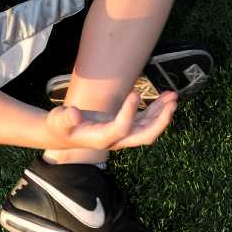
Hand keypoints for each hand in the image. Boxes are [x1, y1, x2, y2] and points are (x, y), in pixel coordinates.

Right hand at [44, 91, 177, 150]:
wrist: (63, 134)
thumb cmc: (60, 126)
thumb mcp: (59, 120)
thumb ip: (66, 118)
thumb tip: (75, 114)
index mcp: (101, 138)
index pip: (121, 129)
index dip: (129, 113)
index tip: (135, 92)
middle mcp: (116, 139)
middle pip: (144, 135)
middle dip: (160, 120)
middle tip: (171, 102)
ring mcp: (123, 134)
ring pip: (148, 127)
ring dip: (162, 113)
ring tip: (173, 96)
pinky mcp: (125, 126)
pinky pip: (145, 120)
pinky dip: (156, 110)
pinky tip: (165, 98)